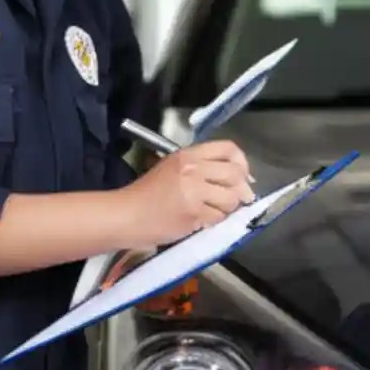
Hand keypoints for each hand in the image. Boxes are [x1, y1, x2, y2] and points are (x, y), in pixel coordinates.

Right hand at [117, 140, 255, 246]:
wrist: (127, 214)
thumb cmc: (148, 193)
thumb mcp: (173, 167)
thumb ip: (203, 167)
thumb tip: (239, 178)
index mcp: (189, 154)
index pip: (229, 149)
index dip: (242, 163)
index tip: (243, 176)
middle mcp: (194, 169)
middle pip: (235, 173)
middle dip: (241, 189)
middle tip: (236, 198)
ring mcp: (194, 192)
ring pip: (231, 198)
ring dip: (228, 208)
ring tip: (213, 210)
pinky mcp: (194, 214)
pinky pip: (218, 217)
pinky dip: (214, 221)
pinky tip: (201, 221)